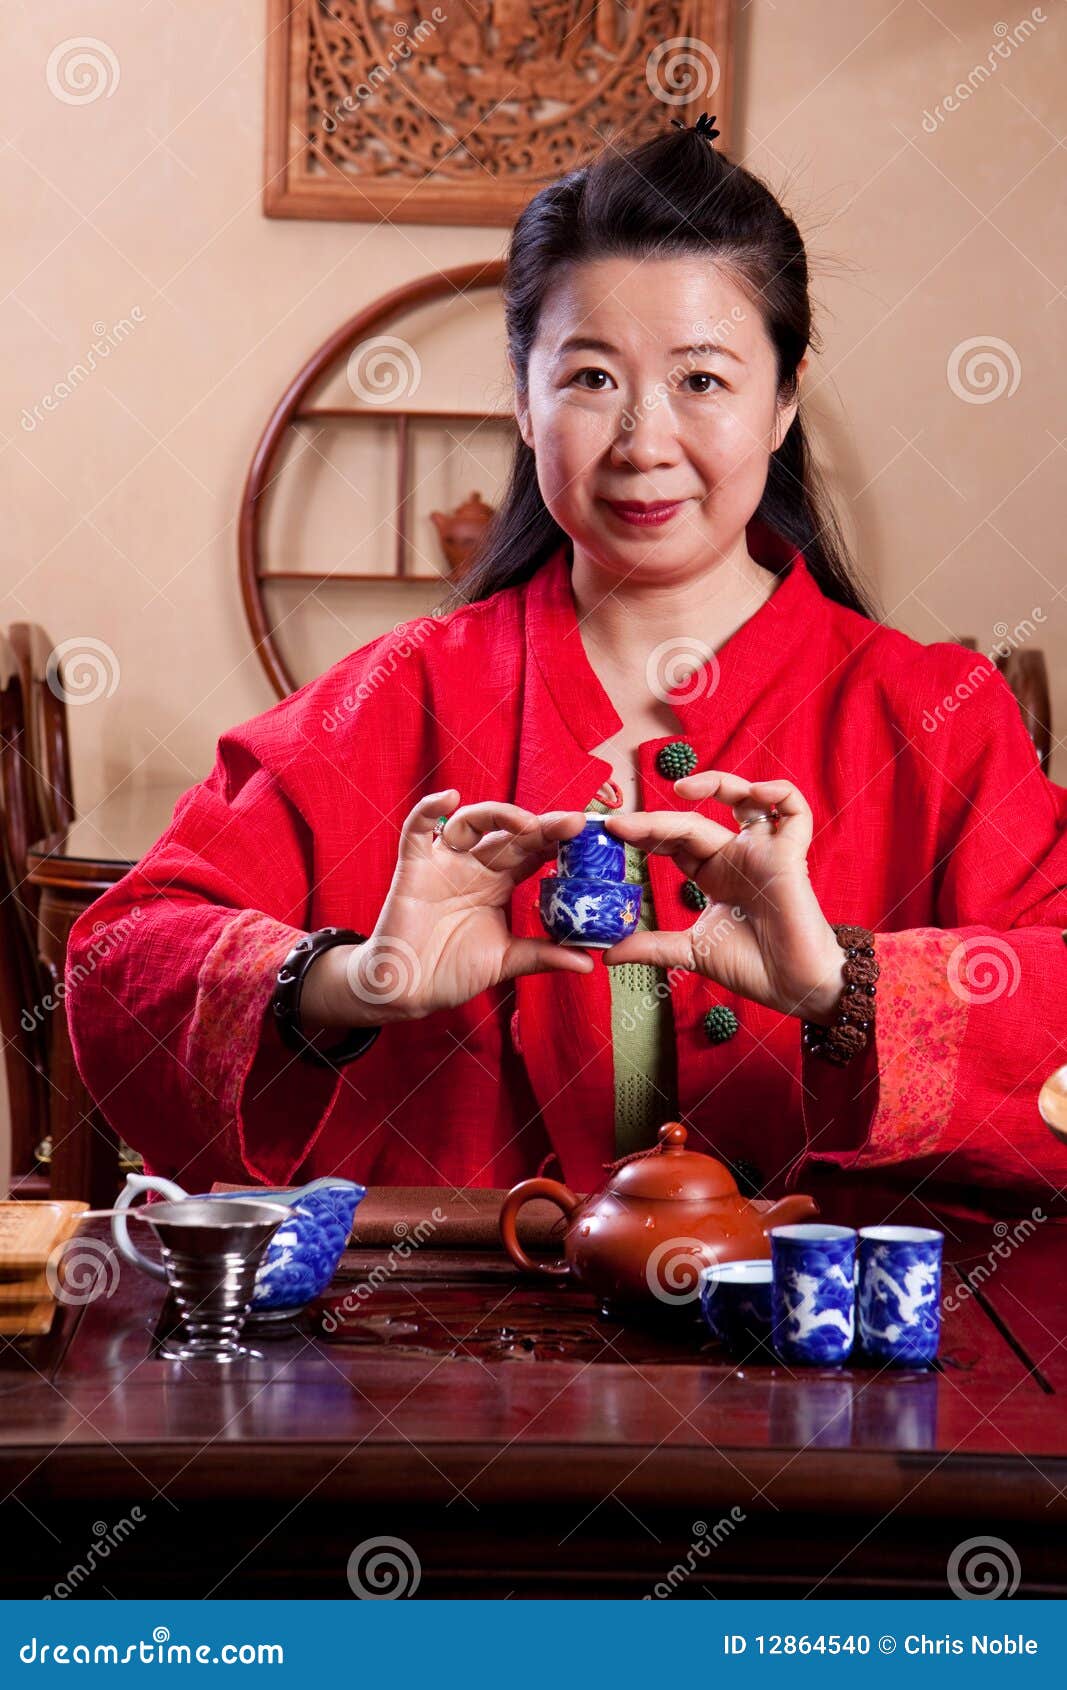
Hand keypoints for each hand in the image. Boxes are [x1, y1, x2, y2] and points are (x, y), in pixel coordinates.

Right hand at [301, 789, 594, 1028]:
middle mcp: (475, 865)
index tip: (586, 837)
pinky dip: (430, 808)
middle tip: (570, 823)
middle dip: (541, 826)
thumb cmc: (452, 971)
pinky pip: (418, 829)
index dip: (557, 841)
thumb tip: (589, 962)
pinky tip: (449, 797)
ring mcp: (444, 862)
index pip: (533, 852)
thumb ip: (543, 955)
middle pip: (510, 834)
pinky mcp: (414, 865)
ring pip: (471, 822)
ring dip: (498, 815)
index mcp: (499, 882)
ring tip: (526, 824)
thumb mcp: (506, 962)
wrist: (407, 989)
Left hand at [599, 770, 845, 1022]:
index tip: (612, 830)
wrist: (793, 987)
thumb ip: (652, 947)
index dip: (645, 833)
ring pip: (743, 799)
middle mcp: (736, 856)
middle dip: (656, 820)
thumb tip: (608, 954)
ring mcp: (764, 851)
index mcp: (713, 874)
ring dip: (716, 782)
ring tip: (682, 787)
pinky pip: (794, 809)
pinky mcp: (791, 853)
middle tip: (622, 825)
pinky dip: (778, 791)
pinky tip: (753, 792)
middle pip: (692, 823)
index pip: (674, 842)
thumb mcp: (691, 951)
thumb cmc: (752, 967)